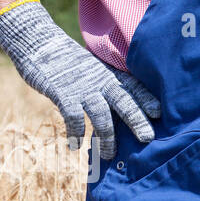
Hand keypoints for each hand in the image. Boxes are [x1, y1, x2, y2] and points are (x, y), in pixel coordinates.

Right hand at [0, 0, 158, 159]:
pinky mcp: (63, 94)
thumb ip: (109, 86)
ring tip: (108, 155)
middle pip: (124, 102)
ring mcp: (82, 89)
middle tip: (148, 138)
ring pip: (101, 116)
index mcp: (110, 75)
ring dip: (106, 138)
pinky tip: (74, 147)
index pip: (134, 87)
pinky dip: (74, 134)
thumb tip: (127, 111)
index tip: (159, 112)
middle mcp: (101, 82)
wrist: (40, 45)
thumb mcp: (96, 69)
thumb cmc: (71, 62)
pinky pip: (72, 118)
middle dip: (137, 121)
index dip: (147, 99)